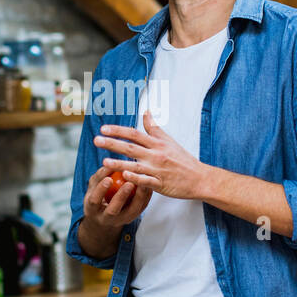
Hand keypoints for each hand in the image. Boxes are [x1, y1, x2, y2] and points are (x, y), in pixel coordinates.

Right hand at [82, 163, 152, 226]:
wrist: (103, 218)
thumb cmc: (97, 196)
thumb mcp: (93, 187)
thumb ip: (99, 176)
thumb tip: (109, 162)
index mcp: (92, 210)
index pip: (95, 200)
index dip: (101, 190)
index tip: (108, 179)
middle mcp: (105, 219)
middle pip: (113, 210)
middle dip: (121, 196)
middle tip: (129, 183)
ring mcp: (120, 221)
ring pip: (131, 212)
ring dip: (139, 197)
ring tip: (143, 183)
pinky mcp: (132, 218)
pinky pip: (140, 209)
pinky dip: (146, 197)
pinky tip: (149, 185)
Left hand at [94, 112, 209, 200]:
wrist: (199, 178)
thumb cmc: (183, 159)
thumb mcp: (169, 140)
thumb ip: (154, 128)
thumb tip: (146, 112)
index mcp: (157, 143)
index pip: (134, 133)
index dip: (118, 130)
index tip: (103, 128)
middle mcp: (156, 155)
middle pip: (131, 147)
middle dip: (112, 143)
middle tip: (97, 140)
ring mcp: (158, 170)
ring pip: (135, 166)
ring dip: (119, 163)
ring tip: (104, 162)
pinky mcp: (160, 184)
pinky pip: (145, 181)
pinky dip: (135, 179)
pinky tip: (124, 176)